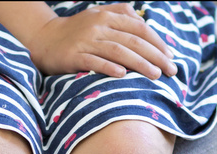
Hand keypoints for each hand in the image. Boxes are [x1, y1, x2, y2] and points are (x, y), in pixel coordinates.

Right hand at [28, 3, 177, 79]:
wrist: (44, 39)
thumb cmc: (78, 31)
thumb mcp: (99, 17)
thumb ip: (121, 14)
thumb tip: (145, 21)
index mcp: (107, 16)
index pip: (139, 28)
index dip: (158, 42)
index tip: (171, 56)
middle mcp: (98, 26)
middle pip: (133, 41)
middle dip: (156, 56)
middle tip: (172, 70)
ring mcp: (85, 41)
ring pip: (118, 51)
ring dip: (140, 64)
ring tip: (156, 75)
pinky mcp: (73, 56)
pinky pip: (94, 62)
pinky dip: (109, 67)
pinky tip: (123, 75)